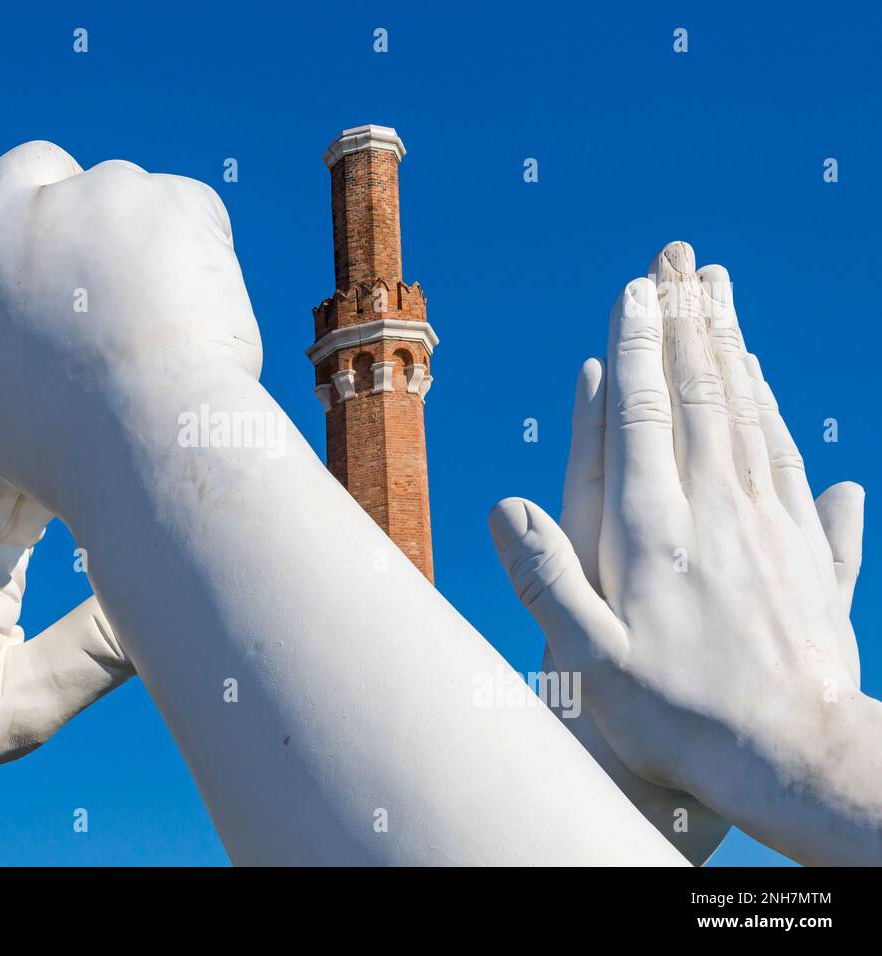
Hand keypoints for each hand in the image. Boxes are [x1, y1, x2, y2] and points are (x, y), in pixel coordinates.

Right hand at [0, 141, 261, 515]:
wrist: (145, 444)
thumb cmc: (81, 456)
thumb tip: (20, 325)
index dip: (13, 228)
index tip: (50, 261)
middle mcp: (5, 224)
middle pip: (37, 166)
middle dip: (73, 199)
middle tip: (118, 260)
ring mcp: (88, 198)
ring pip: (125, 195)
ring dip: (147, 239)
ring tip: (171, 330)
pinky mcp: (163, 195)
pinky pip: (191, 208)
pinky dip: (203, 251)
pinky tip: (202, 316)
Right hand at [489, 242, 869, 863]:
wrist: (799, 759)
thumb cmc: (680, 719)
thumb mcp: (590, 664)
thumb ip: (547, 581)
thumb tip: (505, 506)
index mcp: (654, 531)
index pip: (642, 415)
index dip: (638, 346)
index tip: (638, 287)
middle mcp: (716, 512)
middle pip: (701, 394)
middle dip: (687, 320)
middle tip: (681, 257)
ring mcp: (770, 527)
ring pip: (749, 415)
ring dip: (732, 350)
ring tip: (722, 296)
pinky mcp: (809, 553)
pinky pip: (790, 463)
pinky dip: (776, 415)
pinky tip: (772, 392)